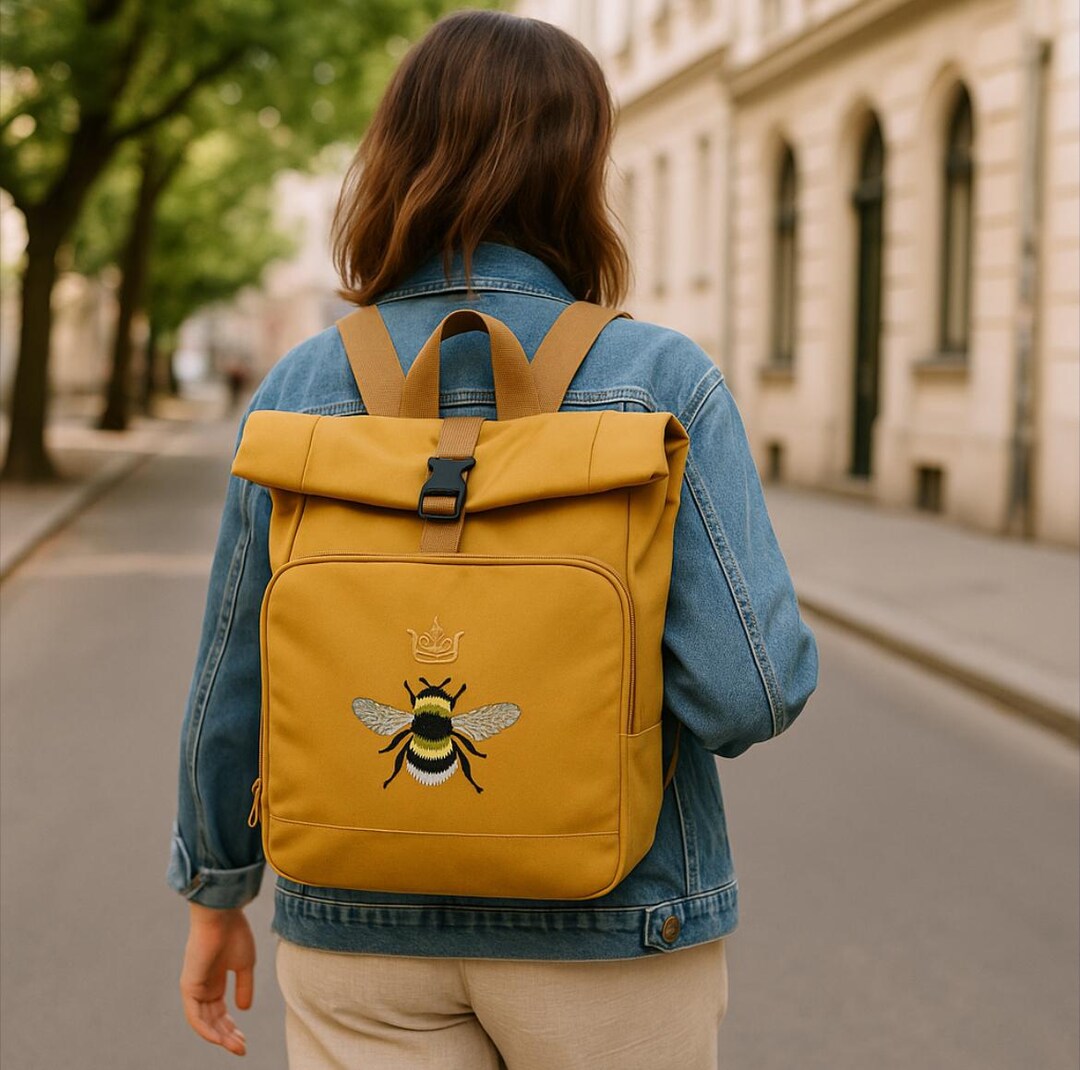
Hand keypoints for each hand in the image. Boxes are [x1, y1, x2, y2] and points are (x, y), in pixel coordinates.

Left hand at [180, 903, 255, 1056]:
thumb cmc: (235, 933)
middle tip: (242, 1049)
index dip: (232, 1028)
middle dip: (228, 1036)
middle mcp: (203, 987)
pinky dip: (205, 1029)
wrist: (222, 915)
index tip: (245, 1040)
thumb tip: (244, 1009)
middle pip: (213, 1020)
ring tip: (236, 1047)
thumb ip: (244, 986)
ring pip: (204, 1022)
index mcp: (215, 982)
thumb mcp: (245, 964)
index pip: (220, 1013)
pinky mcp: (189, 986)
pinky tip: (219, 1038)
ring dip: (219, 1037)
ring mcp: (195, 988)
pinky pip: (194, 1016)